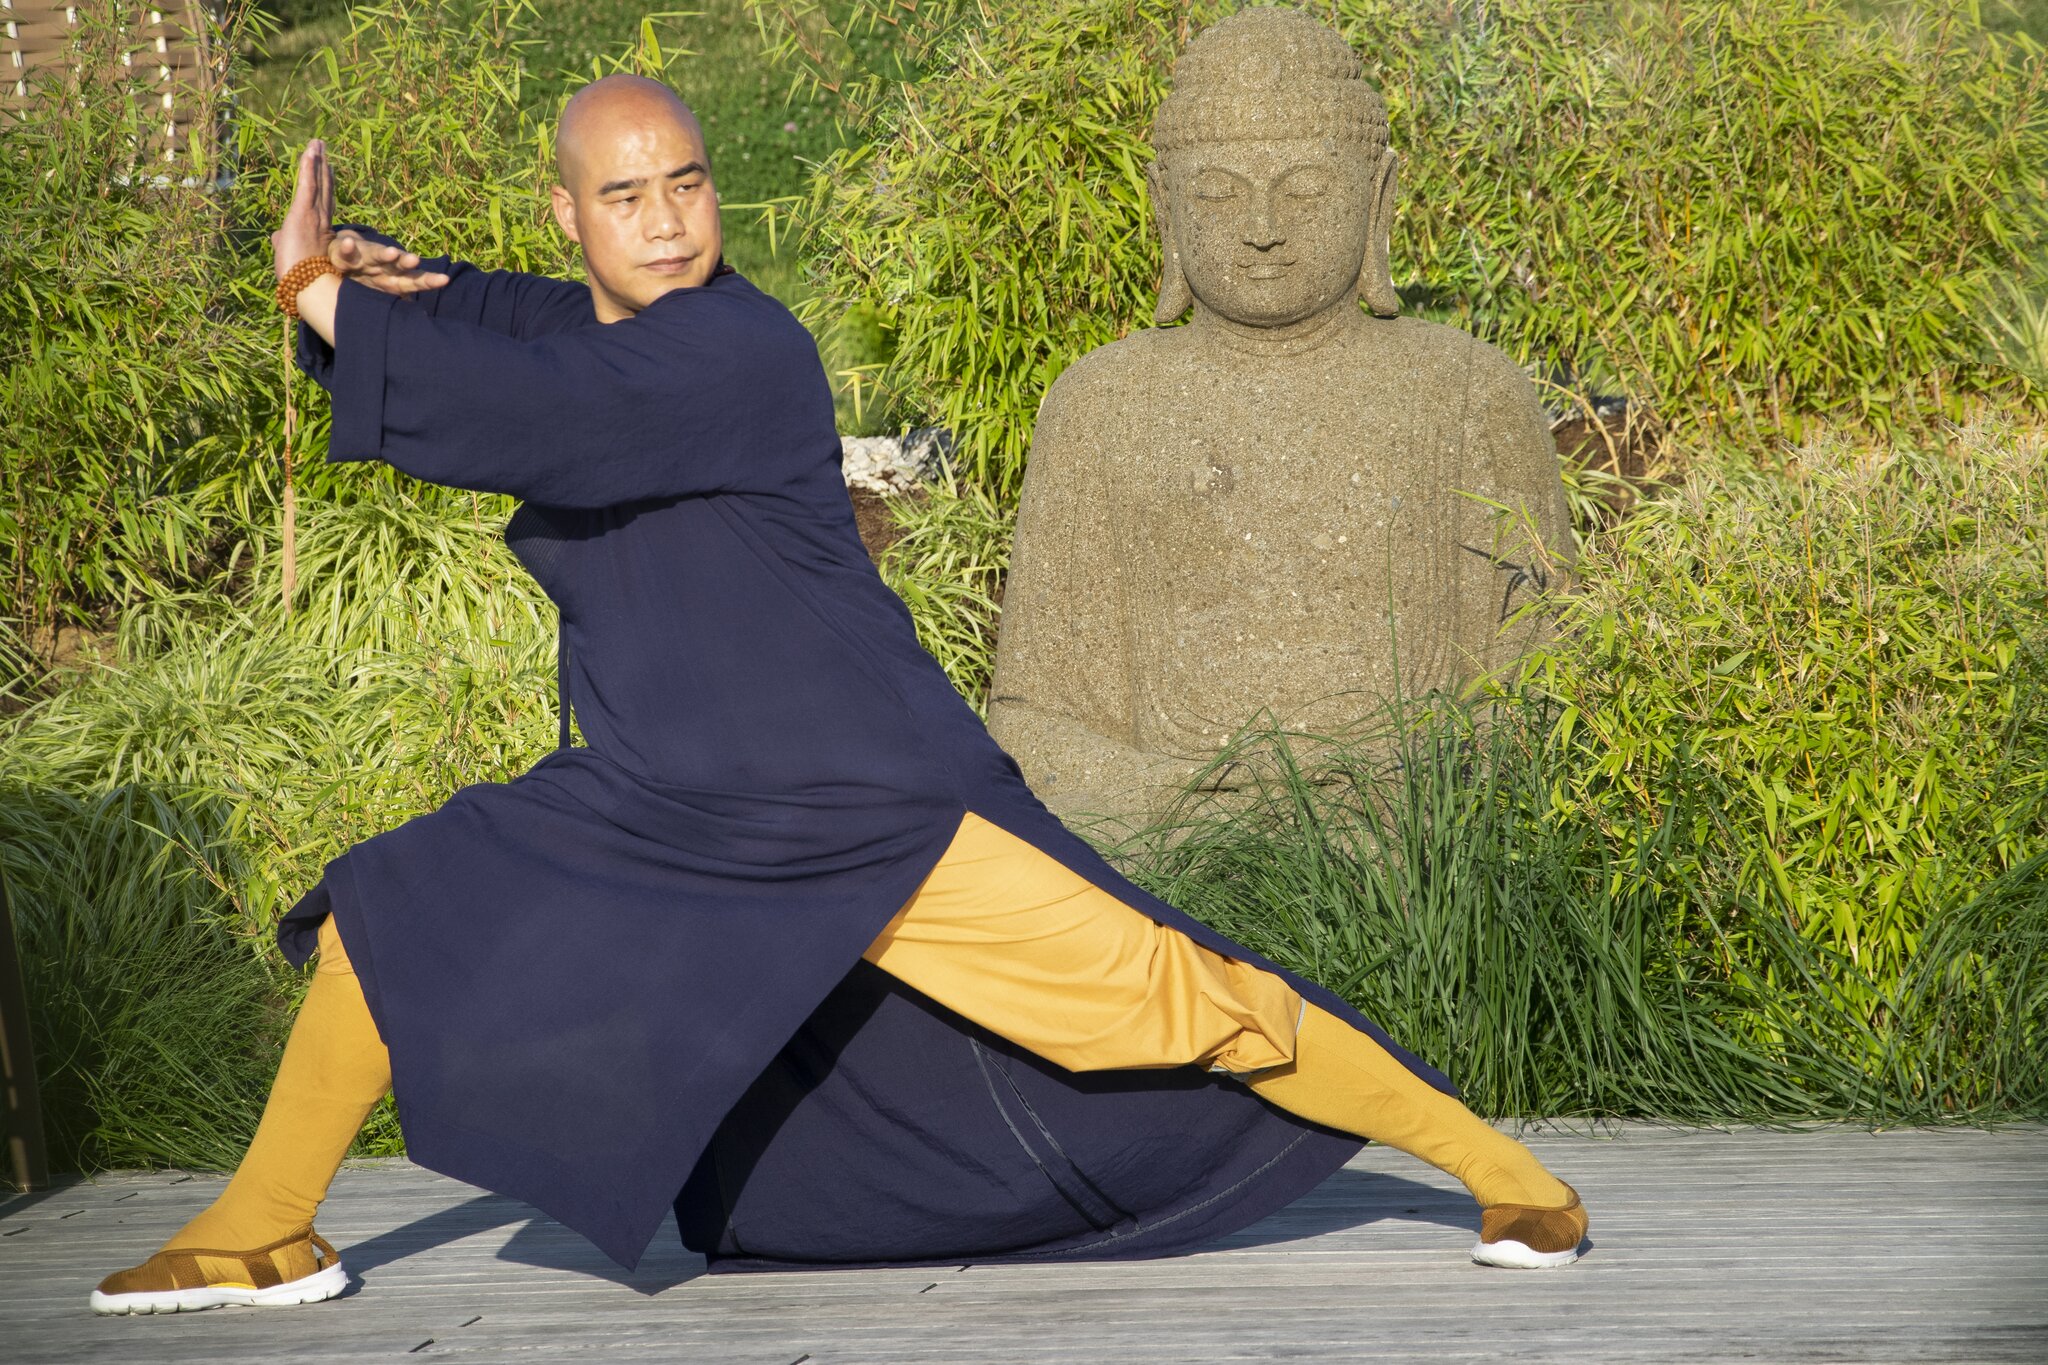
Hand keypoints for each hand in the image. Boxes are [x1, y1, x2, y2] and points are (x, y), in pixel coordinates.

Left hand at [272, 139, 334, 279]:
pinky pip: (307, 184)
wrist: (306, 287)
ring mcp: (314, 215)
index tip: (327, 169)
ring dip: (317, 161)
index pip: (323, 203)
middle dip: (323, 167)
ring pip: (317, 182)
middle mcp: (321, 221)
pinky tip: (311, 151)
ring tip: (318, 143)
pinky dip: (309, 166)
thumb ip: (284, 242)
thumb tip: (277, 237)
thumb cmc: (300, 278)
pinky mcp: (303, 212)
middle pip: (324, 188)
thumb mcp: (290, 256)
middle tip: (324, 149)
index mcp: (319, 232)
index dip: (325, 185)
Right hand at [328, 230, 449, 296]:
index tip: (445, 280)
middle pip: (397, 264)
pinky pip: (346, 250)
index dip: (428, 281)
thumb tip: (422, 325)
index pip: (414, 280)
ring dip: (383, 253)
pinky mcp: (344, 253)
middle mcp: (383, 266)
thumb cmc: (370, 279)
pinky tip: (350, 243)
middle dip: (406, 262)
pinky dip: (347, 247)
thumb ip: (400, 303)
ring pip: (375, 253)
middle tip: (415, 260)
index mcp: (394, 278)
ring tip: (392, 252)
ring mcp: (364, 258)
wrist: (342, 258)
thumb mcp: (385, 293)